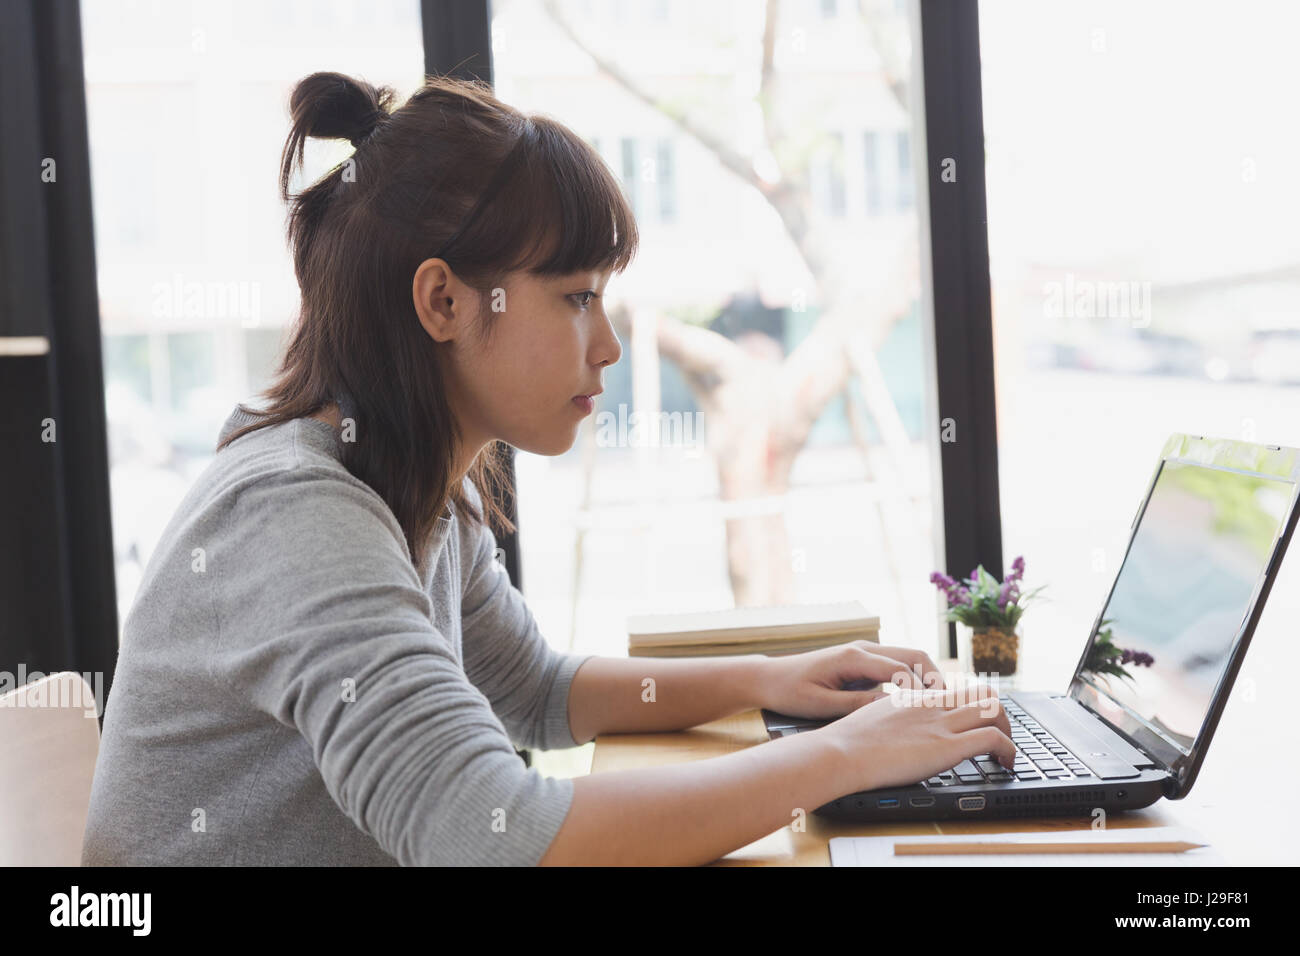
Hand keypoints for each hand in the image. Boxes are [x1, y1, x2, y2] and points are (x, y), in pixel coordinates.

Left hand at [756, 641, 947, 720]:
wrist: (769, 678)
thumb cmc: (790, 691)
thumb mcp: (821, 704)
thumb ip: (856, 705)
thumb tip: (891, 708)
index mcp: (854, 657)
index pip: (902, 669)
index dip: (925, 689)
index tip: (941, 711)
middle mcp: (864, 649)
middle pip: (914, 656)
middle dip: (936, 678)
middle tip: (950, 706)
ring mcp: (864, 652)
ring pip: (909, 659)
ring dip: (927, 678)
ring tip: (941, 706)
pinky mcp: (863, 661)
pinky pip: (897, 666)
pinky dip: (913, 679)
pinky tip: (918, 703)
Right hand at [819, 685, 1016, 793]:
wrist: (842, 751)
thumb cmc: (847, 741)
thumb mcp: (871, 718)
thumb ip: (890, 719)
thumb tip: (891, 731)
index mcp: (914, 698)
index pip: (956, 690)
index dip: (972, 706)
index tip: (975, 723)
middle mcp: (932, 705)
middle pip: (983, 692)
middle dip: (998, 714)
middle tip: (998, 735)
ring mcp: (941, 723)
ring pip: (994, 710)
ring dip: (1008, 731)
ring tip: (1006, 752)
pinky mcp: (947, 745)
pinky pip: (993, 739)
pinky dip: (1009, 750)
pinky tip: (1006, 764)